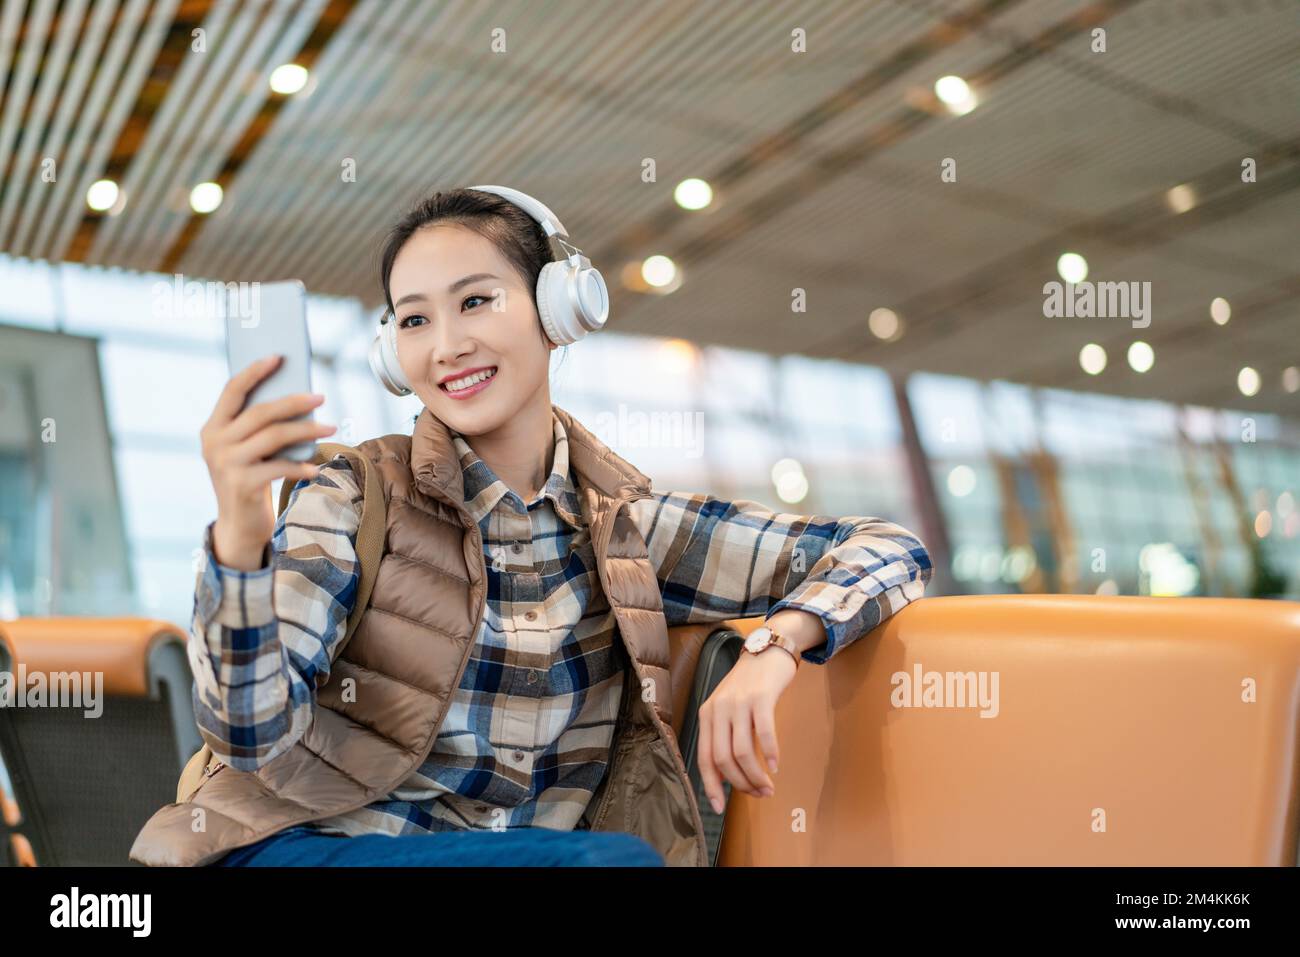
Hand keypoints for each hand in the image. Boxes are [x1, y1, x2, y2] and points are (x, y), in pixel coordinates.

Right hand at [201, 355, 336, 568]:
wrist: (239, 525)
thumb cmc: (250, 477)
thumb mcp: (247, 450)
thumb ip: (259, 427)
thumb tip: (297, 396)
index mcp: (212, 428)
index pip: (232, 390)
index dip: (255, 371)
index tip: (279, 356)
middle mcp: (214, 443)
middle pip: (260, 412)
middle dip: (294, 402)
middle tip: (321, 397)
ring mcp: (226, 464)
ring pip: (274, 436)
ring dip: (307, 431)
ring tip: (332, 428)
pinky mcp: (242, 485)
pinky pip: (280, 467)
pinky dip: (301, 465)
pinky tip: (316, 467)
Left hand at [696, 643, 796, 814]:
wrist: (767, 649)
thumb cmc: (749, 684)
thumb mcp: (727, 707)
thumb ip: (724, 735)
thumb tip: (727, 774)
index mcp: (707, 714)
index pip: (704, 758)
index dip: (711, 786)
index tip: (720, 808)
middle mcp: (718, 709)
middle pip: (723, 759)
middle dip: (740, 784)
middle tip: (758, 794)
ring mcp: (739, 702)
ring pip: (743, 751)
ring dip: (756, 775)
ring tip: (768, 787)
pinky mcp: (761, 697)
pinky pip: (764, 733)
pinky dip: (771, 754)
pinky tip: (776, 766)